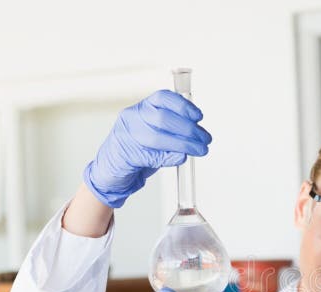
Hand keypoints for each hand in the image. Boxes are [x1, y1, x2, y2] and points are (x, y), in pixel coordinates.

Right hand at [83, 90, 211, 207]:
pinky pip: (154, 156)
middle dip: (189, 129)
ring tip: (201, 150)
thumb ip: (174, 125)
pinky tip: (182, 157)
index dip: (183, 106)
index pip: (162, 98)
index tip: (199, 116)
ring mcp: (128, 137)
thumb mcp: (154, 128)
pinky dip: (172, 158)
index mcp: (141, 108)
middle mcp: (133, 119)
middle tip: (205, 139)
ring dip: (185, 145)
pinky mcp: (129, 156)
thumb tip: (198, 130)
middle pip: (162, 119)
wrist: (114, 165)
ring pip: (159, 138)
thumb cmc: (138, 145)